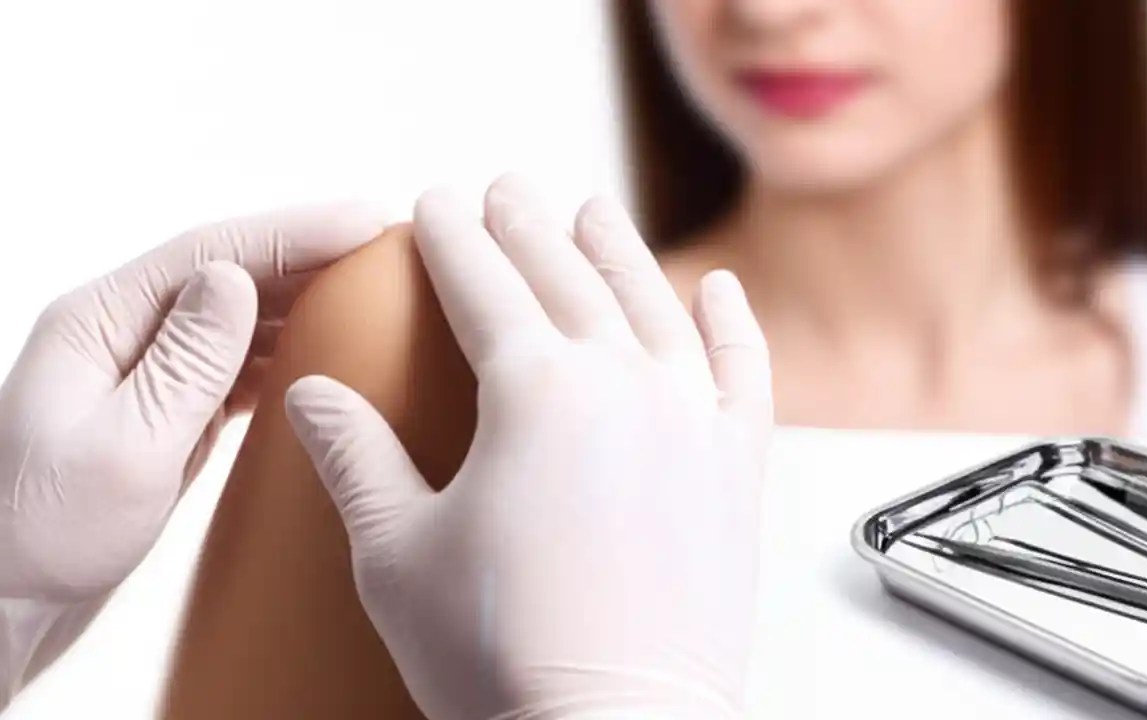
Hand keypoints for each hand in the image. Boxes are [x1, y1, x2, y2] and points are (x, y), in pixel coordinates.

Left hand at [0, 204, 384, 704]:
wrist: (4, 608)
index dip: (294, 231)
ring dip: (302, 301)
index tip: (364, 222)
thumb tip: (236, 279)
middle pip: (228, 272)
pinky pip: (234, 363)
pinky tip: (323, 357)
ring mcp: (144, 372)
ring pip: (237, 316)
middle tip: (384, 247)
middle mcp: (121, 333)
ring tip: (370, 294)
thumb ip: (184, 365)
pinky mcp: (164, 412)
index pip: (210, 253)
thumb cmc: (39, 537)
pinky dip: (284, 353)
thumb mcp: (122, 451)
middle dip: (307, 255)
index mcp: (98, 322)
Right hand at [285, 175, 772, 719]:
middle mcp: (623, 385)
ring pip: (652, 304)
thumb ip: (355, 459)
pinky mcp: (735, 469)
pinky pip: (742, 372)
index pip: (482, 284)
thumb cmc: (501, 655)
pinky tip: (720, 290)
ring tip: (592, 209)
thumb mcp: (396, 555)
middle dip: (526, 226)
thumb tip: (311, 396)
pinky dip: (733, 325)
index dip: (452, 237)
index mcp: (534, 392)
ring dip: (617, 250)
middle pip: (565, 277)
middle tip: (504, 189)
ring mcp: (690, 421)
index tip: (435, 204)